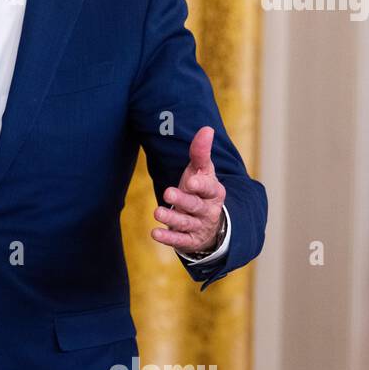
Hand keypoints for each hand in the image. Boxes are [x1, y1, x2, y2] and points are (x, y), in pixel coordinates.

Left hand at [150, 126, 225, 254]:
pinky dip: (168, 238)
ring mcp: (199, 226)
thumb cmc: (201, 190)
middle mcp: (208, 210)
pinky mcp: (189, 240)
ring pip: (186, 223)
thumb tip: (206, 129)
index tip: (191, 180)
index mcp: (214, 192)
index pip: (209, 188)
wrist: (209, 222)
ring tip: (157, 212)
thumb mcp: (202, 171)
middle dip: (183, 200)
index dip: (201, 185)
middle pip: (196, 205)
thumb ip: (201, 152)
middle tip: (168, 193)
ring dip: (171, 219)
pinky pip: (180, 241)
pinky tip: (155, 233)